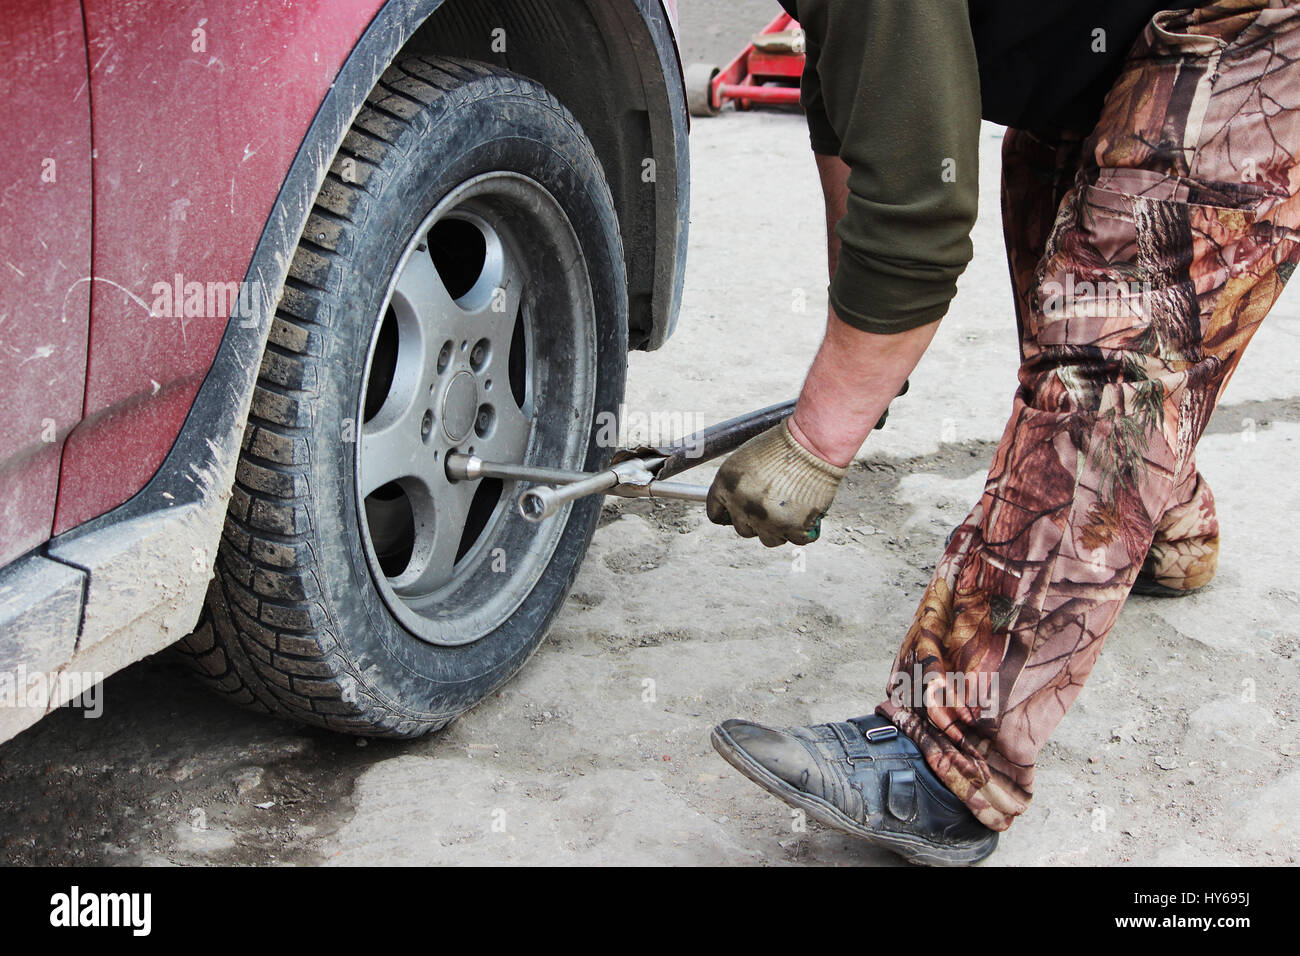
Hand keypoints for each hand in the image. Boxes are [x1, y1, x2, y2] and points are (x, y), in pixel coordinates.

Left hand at [706, 418, 845, 546]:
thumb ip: (736, 485)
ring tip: (792, 509)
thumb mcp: (746, 459)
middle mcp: (742, 506)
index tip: (740, 514)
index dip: (730, 515)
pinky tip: (808, 515)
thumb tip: (734, 505)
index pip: (716, 514)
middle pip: (743, 529)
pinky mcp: (793, 528)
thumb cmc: (782, 445)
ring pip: (769, 539)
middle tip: (773, 507)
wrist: (812, 443)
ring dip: (779, 529)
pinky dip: (804, 530)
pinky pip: (797, 539)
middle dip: (756, 522)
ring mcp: (767, 520)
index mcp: (725, 486)